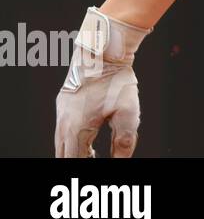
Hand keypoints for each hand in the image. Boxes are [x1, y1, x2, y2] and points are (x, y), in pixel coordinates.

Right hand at [54, 8, 149, 157]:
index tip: (101, 163)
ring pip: (61, 145)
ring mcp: (61, 114)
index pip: (75, 161)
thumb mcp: (128, 113)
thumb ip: (124, 141)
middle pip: (64, 156)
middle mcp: (63, 124)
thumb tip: (121, 160)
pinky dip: (72, 141)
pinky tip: (88, 141)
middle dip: (79, 162)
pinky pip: (62, 132)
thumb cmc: (116, 81)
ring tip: (93, 156)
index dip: (86, 166)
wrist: (102, 53)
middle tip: (95, 161)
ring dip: (74, 153)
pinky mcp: (63, 105)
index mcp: (77, 129)